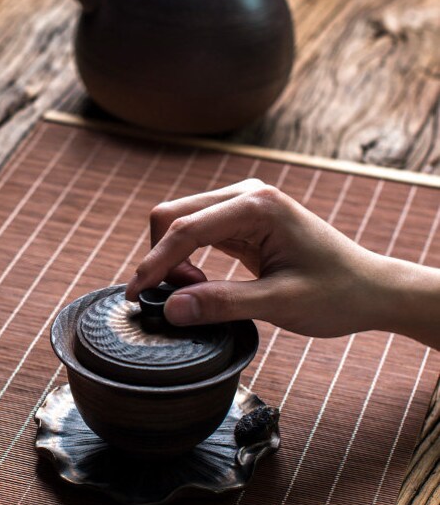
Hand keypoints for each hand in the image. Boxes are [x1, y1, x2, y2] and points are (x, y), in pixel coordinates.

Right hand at [125, 179, 439, 346]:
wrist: (371, 289)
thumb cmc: (336, 294)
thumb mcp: (280, 304)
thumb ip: (222, 304)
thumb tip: (169, 310)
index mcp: (257, 205)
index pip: (185, 229)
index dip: (154, 264)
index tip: (134, 296)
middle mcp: (247, 194)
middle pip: (173, 215)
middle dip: (160, 258)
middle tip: (173, 303)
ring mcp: (243, 204)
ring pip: (179, 222)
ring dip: (172, 259)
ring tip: (192, 297)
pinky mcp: (241, 221)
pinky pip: (196, 233)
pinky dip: (185, 259)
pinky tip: (199, 286)